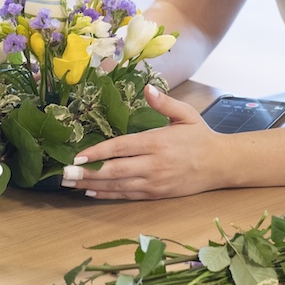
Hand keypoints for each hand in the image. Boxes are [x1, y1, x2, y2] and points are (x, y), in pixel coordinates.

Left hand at [60, 85, 224, 199]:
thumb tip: (147, 88)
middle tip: (63, 174)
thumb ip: (164, 102)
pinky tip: (91, 192)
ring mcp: (154, 182)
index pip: (120, 148)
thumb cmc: (200, 136)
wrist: (221, 165)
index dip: (97, 153)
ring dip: (92, 185)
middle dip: (87, 173)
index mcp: (157, 142)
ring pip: (118, 186)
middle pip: (114, 170)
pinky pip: (128, 196)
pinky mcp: (157, 194)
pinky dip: (108, 194)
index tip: (76, 156)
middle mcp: (153, 165)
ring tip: (70, 184)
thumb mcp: (186, 113)